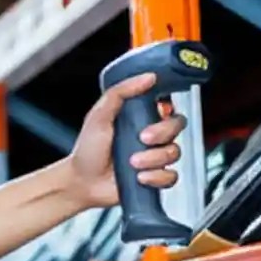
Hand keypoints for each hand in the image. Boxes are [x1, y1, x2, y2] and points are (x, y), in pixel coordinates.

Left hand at [66, 72, 187, 208]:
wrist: (83, 183)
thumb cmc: (88, 149)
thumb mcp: (99, 115)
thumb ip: (120, 93)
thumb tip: (147, 77)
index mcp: (140, 118)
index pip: (168, 106)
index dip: (168, 109)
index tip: (159, 111)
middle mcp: (151, 136)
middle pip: (176, 126)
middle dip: (162, 132)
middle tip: (142, 138)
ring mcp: (154, 157)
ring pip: (174, 152)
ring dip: (154, 158)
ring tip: (132, 163)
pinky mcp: (155, 178)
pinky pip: (171, 176)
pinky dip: (156, 177)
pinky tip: (140, 177)